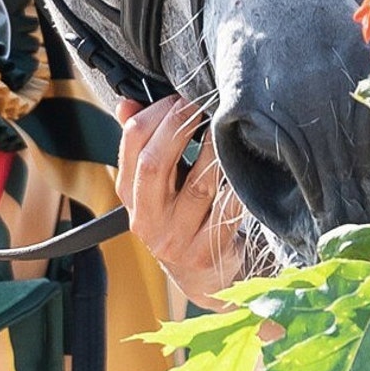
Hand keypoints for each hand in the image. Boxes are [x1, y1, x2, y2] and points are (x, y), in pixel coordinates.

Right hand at [115, 95, 245, 308]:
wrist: (201, 274)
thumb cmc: (177, 215)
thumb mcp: (152, 184)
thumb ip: (140, 144)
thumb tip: (126, 103)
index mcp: (129, 195)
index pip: (132, 143)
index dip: (154, 113)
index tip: (176, 97)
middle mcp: (147, 219)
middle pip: (156, 164)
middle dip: (178, 125)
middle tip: (198, 104)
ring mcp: (177, 240)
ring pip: (199, 185)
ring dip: (214, 149)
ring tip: (224, 126)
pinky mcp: (208, 251)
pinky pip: (228, 209)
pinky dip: (236, 183)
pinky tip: (243, 161)